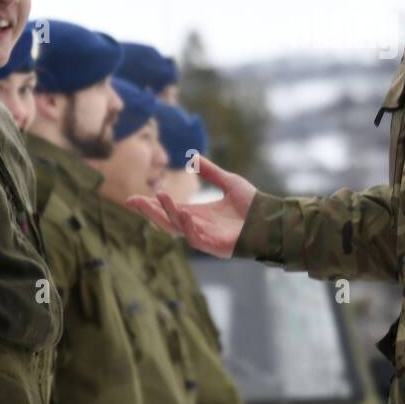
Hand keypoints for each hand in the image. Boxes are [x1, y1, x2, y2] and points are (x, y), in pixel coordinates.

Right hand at [124, 155, 254, 258]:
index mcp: (197, 214)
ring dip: (167, 213)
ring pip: (178, 228)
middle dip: (149, 211)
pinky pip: (196, 237)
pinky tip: (182, 212)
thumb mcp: (229, 182)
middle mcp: (197, 226)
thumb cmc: (253, 205)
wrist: (273, 219)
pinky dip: (187, 226)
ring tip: (160, 196)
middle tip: (132, 201)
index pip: (168, 210)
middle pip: (166, 221)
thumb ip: (211, 171)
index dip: (151, 205)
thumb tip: (193, 157)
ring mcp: (205, 237)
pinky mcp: (214, 246)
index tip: (132, 198)